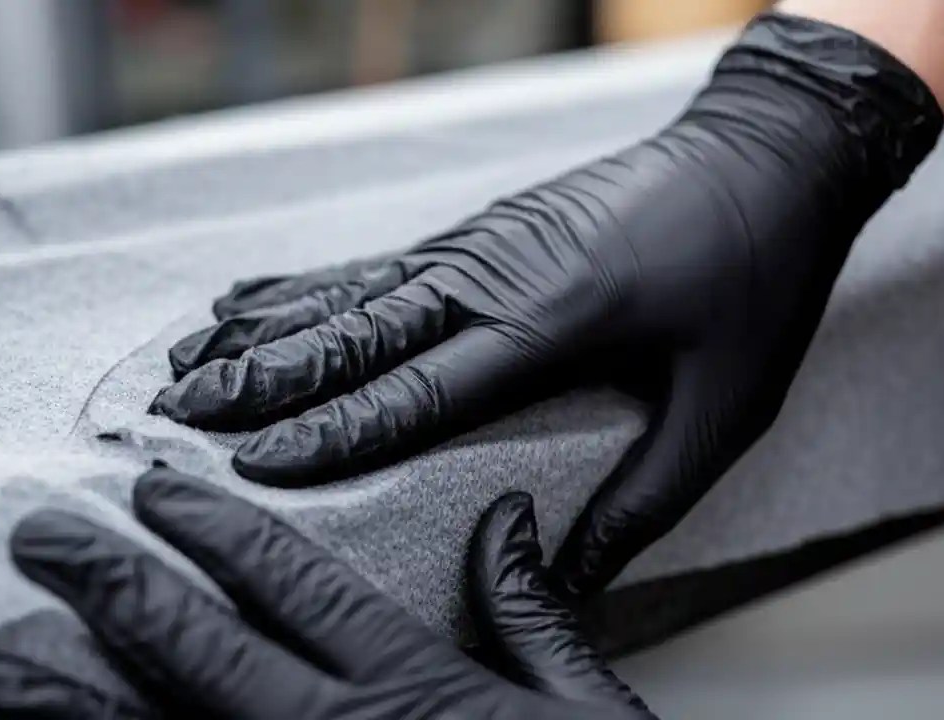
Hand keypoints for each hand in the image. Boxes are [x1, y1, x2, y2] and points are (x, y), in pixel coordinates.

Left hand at [0, 467, 651, 718]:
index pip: (290, 585)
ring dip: (55, 706)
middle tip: (31, 538)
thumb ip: (533, 614)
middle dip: (106, 587)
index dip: (211, 530)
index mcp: (408, 692)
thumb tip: (504, 520)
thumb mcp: (585, 713)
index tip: (153, 489)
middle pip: (192, 653)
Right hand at [148, 13, 943, 597]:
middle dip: (258, 376)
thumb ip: (640, 500)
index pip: (413, 390)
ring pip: (346, 293)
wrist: (765, 155)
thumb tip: (575, 579)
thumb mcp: (723, 407)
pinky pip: (369, 264)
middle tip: (178, 407)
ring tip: (183, 356)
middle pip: (352, 333)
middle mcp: (490, 277)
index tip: (251, 462)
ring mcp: (475, 246)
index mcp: (546, 324)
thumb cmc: (753, 281)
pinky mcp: (475, 232)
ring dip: (259, 329)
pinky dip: (297, 286)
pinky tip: (244, 297)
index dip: (328, 431)